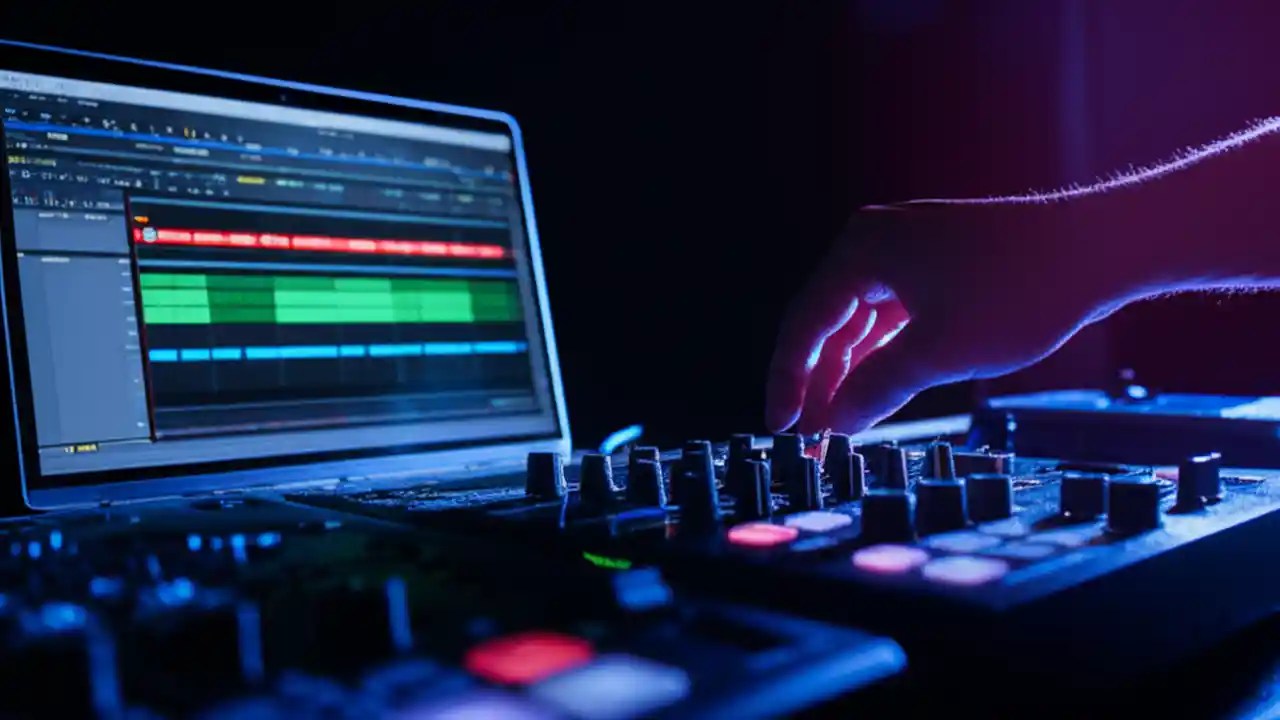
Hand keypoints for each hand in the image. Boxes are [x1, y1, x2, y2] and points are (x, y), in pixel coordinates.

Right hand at [765, 199, 1128, 434]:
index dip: (787, 381)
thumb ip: (876, 389)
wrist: (1099, 249)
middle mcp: (874, 243)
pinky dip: (883, 359)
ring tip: (843, 427)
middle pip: (827, 325)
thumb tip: (836, 422)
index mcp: (862, 250)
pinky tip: (879, 396)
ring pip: (860, 327)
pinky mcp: (935, 268)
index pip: (803, 323)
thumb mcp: (938, 352)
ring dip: (852, 376)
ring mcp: (906, 254)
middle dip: (820, 385)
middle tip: (813, 439)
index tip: (781, 426)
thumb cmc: (1022, 289)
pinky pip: (891, 321)